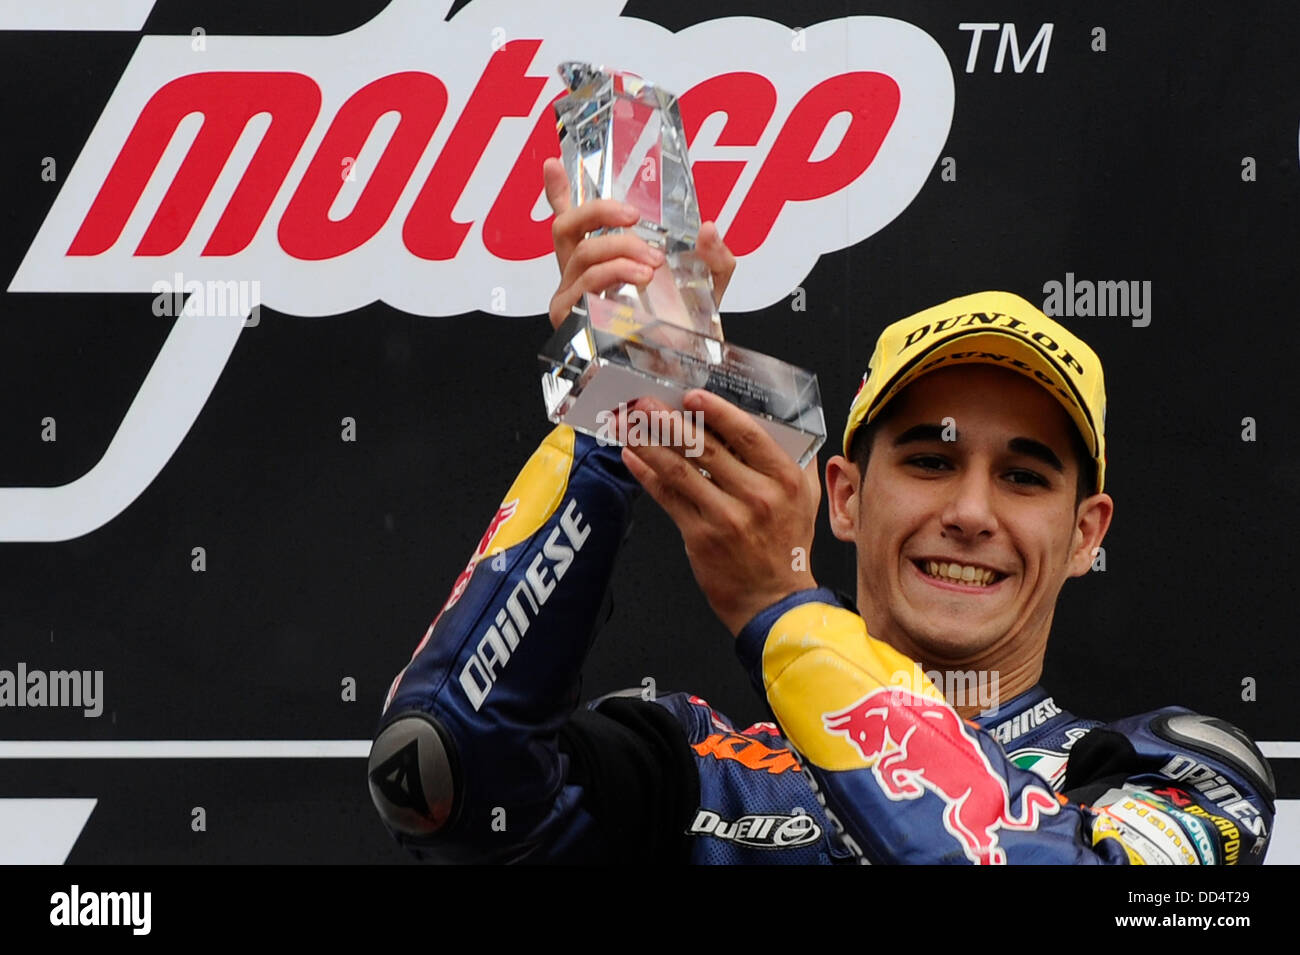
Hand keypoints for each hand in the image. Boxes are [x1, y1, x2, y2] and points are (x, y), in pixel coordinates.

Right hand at [542, 157, 736, 329]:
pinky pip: (585, 286)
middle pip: (566, 227)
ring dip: (618, 251)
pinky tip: (636, 280)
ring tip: (651, 264)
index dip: (557, 192)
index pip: (571, 221)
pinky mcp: (572, 322)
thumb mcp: (707, 284)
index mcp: (599, 259)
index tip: (553, 163)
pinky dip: (612, 276)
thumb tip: (709, 228)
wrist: (681, 369)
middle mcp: (577, 275)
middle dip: (599, 213)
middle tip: (633, 218)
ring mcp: (571, 298)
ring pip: (582, 255)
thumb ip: (713, 256)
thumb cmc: (684, 326)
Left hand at [614, 390, 820, 636]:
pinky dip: (647, 475)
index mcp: (784, 479)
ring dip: (650, 443)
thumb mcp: (805, 498)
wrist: (775, 600)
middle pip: (706, 448)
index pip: (748, 435)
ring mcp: (727, 518)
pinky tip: (633, 457)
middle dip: (670, 420)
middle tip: (645, 402)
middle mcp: (757, 496)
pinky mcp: (701, 537)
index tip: (693, 396)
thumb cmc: (788, 547)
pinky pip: (668, 498)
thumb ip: (794, 460)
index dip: (718, 412)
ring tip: (630, 424)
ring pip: (681, 470)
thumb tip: (774, 423)